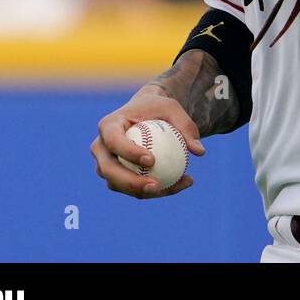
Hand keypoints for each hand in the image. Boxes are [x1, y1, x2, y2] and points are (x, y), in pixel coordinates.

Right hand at [90, 89, 205, 198]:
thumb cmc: (157, 108)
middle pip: (108, 170)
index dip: (128, 153)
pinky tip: (180, 185)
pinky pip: (131, 188)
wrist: (145, 113)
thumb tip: (199, 152)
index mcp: (108, 125)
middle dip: (129, 182)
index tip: (151, 160)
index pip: (114, 141)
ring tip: (176, 186)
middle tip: (156, 185)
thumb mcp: (173, 108)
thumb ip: (186, 127)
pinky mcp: (115, 176)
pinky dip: (154, 190)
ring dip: (144, 191)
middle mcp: (100, 147)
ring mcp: (104, 164)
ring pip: (118, 185)